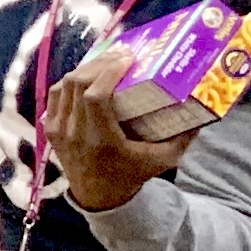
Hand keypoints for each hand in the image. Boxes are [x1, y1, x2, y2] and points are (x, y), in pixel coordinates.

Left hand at [44, 45, 194, 210]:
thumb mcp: (164, 159)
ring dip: (85, 69)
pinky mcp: (49, 129)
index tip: (127, 57)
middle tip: (120, 53)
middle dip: (99, 63)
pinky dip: (70, 81)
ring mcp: (57, 131)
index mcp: (101, 140)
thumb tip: (201, 104)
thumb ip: (184, 136)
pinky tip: (88, 74)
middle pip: (77, 85)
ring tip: (107, 60)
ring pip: (63, 87)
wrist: (98, 196)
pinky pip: (55, 96)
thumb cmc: (133, 174)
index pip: (95, 97)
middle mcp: (74, 134)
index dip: (107, 72)